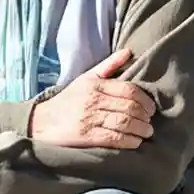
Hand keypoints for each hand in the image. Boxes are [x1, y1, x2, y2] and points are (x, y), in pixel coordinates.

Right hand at [29, 47, 155, 148]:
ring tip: (146, 132)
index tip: (151, 108)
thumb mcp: (86, 78)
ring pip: (126, 123)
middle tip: (150, 122)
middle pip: (130, 107)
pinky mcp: (88, 136)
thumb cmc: (68, 100)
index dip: (145, 100)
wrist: (42, 122)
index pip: (129, 90)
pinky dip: (130, 141)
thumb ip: (109, 66)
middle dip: (145, 116)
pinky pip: (116, 138)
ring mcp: (90, 119)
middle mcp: (94, 100)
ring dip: (141, 129)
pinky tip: (135, 142)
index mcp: (95, 84)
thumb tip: (129, 51)